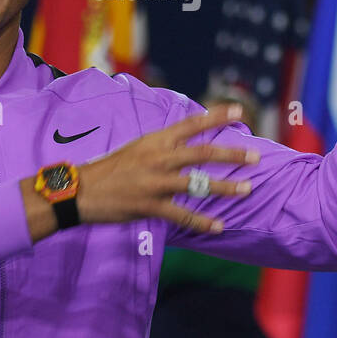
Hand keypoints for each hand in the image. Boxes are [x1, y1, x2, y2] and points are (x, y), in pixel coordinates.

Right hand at [76, 105, 259, 233]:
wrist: (81, 190)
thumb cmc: (110, 169)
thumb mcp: (137, 148)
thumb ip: (162, 146)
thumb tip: (187, 143)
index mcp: (155, 141)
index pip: (191, 124)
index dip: (217, 117)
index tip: (239, 111)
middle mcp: (158, 158)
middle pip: (202, 153)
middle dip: (232, 154)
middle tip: (255, 156)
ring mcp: (155, 182)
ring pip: (198, 183)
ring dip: (225, 187)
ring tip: (246, 189)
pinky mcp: (149, 205)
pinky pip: (182, 214)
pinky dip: (203, 222)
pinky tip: (219, 226)